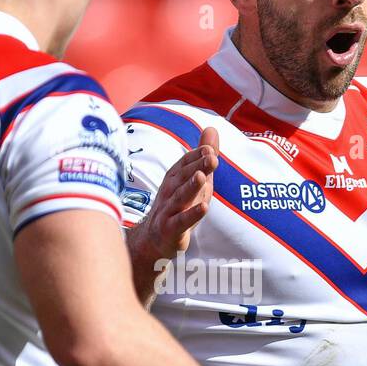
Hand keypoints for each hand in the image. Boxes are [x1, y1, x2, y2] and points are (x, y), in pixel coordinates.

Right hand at [132, 127, 218, 260]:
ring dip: (191, 186)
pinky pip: (182, 221)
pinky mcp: (171, 228)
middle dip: (197, 166)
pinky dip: (192, 214)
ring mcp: (169, 209)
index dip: (197, 156)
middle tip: (212, 157)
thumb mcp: (194, 179)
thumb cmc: (179, 205)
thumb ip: (203, 156)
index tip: (210, 149)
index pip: (186, 162)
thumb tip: (212, 128)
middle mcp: (170, 190)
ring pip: (181, 196)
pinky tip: (204, 208)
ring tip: (202, 177)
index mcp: (175, 177)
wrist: (154, 238)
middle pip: (184, 176)